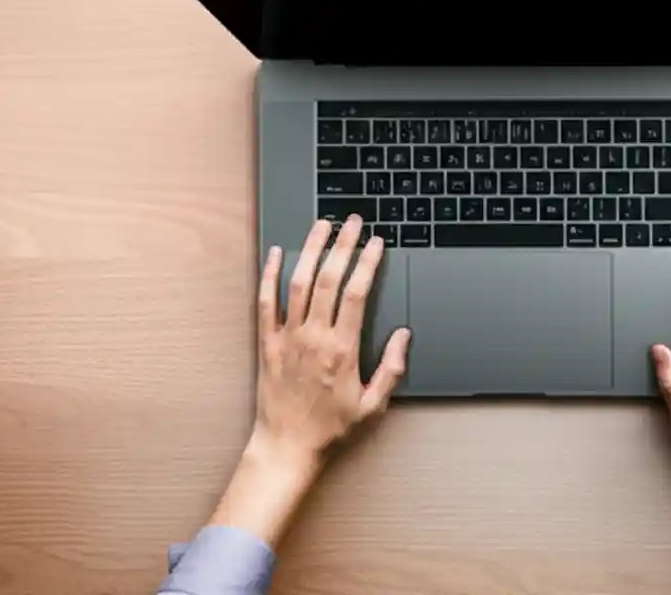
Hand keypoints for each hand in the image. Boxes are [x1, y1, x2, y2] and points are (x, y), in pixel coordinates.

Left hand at [207, 216, 408, 545]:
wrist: (286, 447)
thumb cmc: (330, 429)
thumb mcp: (374, 405)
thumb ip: (391, 368)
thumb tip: (403, 335)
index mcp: (342, 349)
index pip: (356, 293)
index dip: (368, 263)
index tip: (377, 243)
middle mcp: (314, 337)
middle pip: (328, 278)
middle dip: (343, 245)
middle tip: (353, 222)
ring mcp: (288, 337)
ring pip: (298, 282)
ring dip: (311, 249)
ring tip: (322, 225)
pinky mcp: (267, 342)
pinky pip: (266, 301)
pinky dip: (271, 274)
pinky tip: (278, 253)